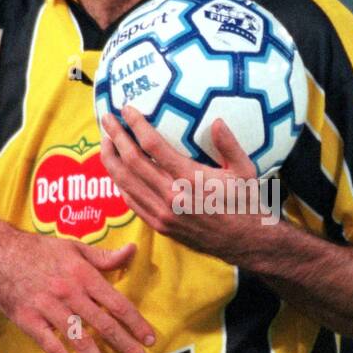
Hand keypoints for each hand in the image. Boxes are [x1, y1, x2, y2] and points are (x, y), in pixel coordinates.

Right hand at [0, 222, 155, 352]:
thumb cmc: (38, 249)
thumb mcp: (73, 246)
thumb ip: (104, 256)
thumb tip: (132, 251)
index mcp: (83, 274)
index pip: (117, 303)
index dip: (136, 323)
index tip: (150, 339)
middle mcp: (69, 292)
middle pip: (103, 324)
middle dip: (125, 346)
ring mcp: (48, 307)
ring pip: (79, 340)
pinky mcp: (28, 320)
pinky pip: (51, 346)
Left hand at [99, 105, 275, 265]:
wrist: (245, 243)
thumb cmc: (247, 203)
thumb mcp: (245, 170)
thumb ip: (229, 144)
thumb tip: (216, 121)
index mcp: (191, 179)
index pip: (153, 146)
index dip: (137, 125)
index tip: (128, 109)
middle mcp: (172, 197)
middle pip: (131, 162)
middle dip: (116, 137)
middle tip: (107, 119)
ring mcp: (163, 214)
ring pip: (125, 183)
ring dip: (111, 160)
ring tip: (105, 141)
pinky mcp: (160, 227)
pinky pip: (132, 202)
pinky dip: (121, 184)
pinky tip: (118, 171)